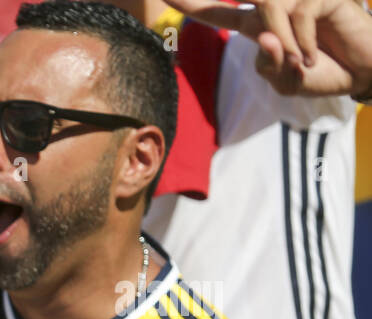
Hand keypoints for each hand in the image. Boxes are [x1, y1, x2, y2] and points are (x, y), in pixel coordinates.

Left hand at [165, 0, 371, 96]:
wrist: (361, 72)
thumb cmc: (322, 73)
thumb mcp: (284, 81)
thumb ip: (267, 65)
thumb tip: (264, 34)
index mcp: (258, 25)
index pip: (220, 11)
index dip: (194, 5)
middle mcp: (275, 5)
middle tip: (227, 22)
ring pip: (271, 8)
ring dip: (281, 43)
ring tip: (298, 63)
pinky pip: (299, 15)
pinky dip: (302, 42)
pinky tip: (312, 56)